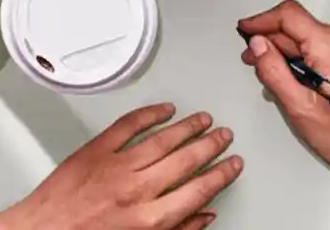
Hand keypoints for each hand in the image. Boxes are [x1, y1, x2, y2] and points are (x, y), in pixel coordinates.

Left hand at [0, 104, 242, 229]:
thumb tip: (204, 216)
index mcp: (149, 219)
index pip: (199, 190)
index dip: (222, 174)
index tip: (233, 164)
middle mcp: (137, 190)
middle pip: (186, 160)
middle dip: (211, 146)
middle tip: (225, 135)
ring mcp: (117, 166)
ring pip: (163, 139)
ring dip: (188, 127)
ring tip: (204, 119)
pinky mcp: (96, 150)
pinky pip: (129, 125)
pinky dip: (149, 114)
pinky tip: (164, 109)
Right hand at [237, 0, 329, 180]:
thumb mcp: (298, 106)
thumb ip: (274, 70)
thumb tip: (258, 45)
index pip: (289, 15)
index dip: (262, 20)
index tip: (245, 29)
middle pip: (294, 24)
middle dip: (269, 38)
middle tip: (252, 56)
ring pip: (302, 33)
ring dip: (281, 48)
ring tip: (267, 70)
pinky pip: (312, 43)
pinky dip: (295, 54)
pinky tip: (287, 74)